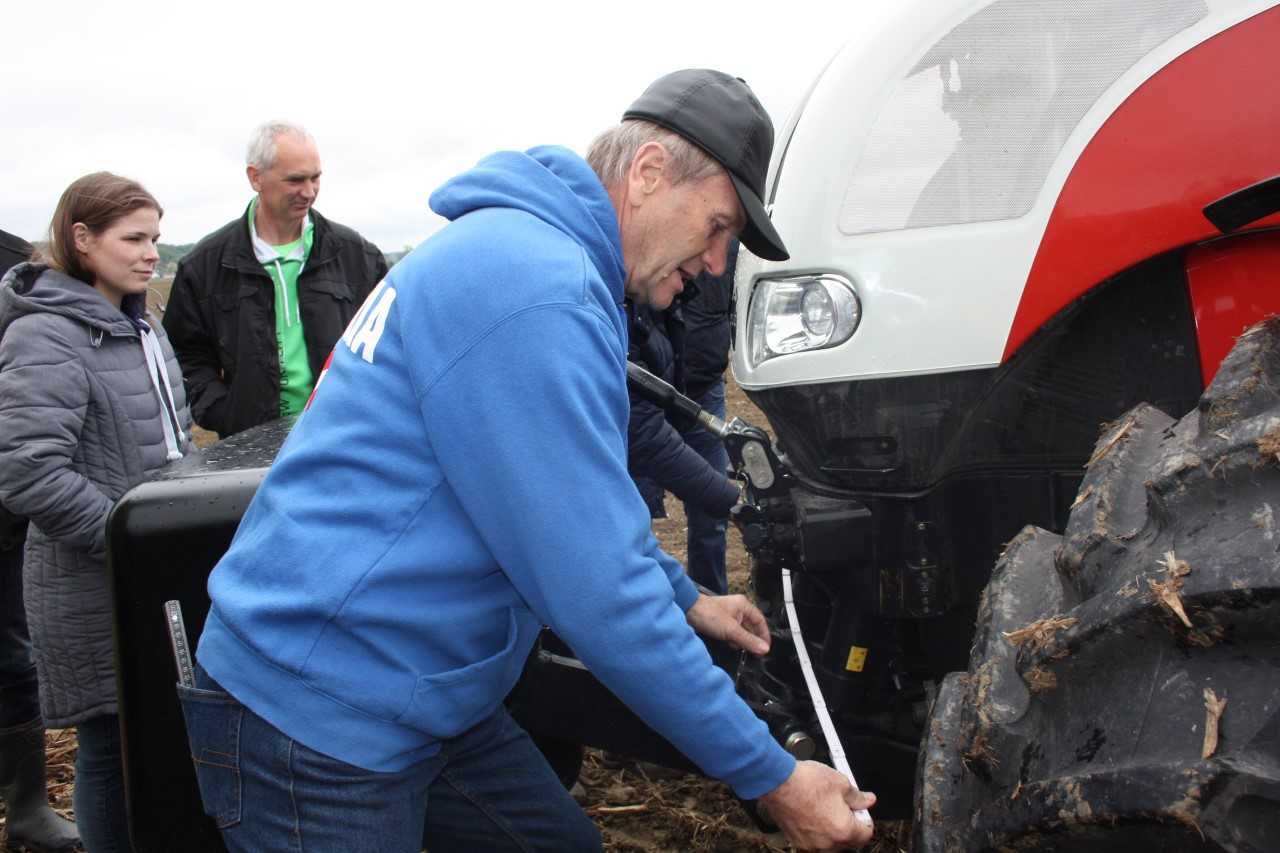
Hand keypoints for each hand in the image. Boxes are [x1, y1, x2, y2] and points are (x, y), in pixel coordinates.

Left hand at [686, 593, 770, 655]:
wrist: (687, 611)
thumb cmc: (708, 614)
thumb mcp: (731, 630)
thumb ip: (748, 640)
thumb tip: (764, 649)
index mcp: (744, 606)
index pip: (760, 621)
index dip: (764, 635)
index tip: (766, 648)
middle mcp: (738, 609)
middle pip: (751, 627)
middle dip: (753, 639)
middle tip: (756, 653)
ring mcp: (729, 615)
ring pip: (741, 631)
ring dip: (742, 640)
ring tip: (743, 649)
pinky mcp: (720, 622)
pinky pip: (732, 632)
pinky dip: (733, 639)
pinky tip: (731, 645)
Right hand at [758, 761, 875, 849]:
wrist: (777, 782)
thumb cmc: (806, 782)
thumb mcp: (840, 782)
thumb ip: (857, 796)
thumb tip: (867, 800)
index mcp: (844, 831)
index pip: (866, 834)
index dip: (864, 818)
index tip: (860, 809)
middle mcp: (828, 843)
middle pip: (848, 840)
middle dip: (849, 824)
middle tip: (843, 805)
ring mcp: (810, 844)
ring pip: (830, 841)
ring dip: (832, 828)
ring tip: (825, 807)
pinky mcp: (796, 840)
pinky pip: (814, 840)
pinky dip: (816, 830)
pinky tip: (812, 812)